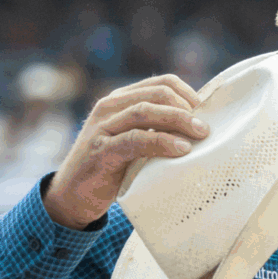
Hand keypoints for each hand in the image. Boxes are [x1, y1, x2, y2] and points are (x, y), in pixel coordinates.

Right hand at [43, 75, 206, 228]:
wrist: (71, 196)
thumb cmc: (110, 169)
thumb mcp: (132, 142)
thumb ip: (153, 130)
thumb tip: (197, 128)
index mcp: (120, 100)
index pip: (161, 83)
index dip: (187, 93)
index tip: (206, 112)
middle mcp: (109, 107)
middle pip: (157, 94)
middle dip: (186, 108)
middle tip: (206, 128)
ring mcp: (102, 127)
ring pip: (145, 111)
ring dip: (178, 120)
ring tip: (199, 134)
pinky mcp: (100, 150)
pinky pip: (135, 139)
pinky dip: (161, 142)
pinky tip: (181, 150)